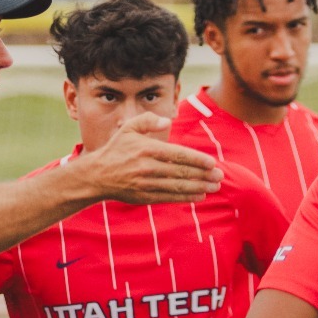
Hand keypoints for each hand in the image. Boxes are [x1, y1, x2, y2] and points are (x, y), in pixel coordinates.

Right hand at [77, 114, 220, 205]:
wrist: (96, 176)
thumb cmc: (116, 149)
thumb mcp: (128, 128)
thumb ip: (148, 120)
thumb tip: (167, 120)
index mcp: (147, 149)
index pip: (178, 155)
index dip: (197, 160)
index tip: (212, 163)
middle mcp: (148, 167)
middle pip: (181, 172)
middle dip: (203, 175)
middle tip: (220, 176)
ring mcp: (146, 184)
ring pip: (177, 186)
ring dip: (199, 187)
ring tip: (214, 187)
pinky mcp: (144, 197)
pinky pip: (169, 197)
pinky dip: (185, 197)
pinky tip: (199, 195)